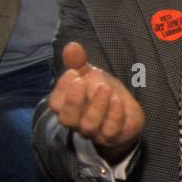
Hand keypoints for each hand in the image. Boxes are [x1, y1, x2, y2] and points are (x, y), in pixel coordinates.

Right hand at [48, 42, 144, 159]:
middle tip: (82, 81)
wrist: (125, 112)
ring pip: (89, 125)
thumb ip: (78, 62)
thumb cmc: (99, 92)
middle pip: (67, 118)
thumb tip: (71, 45)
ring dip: (97, 105)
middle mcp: (77, 122)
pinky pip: (110, 131)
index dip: (62, 89)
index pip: (56, 103)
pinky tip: (119, 100)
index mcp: (66, 106)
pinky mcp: (113, 136)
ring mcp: (94, 131)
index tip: (74, 72)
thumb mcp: (89, 75)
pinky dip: (114, 116)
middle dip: (73, 101)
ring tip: (105, 87)